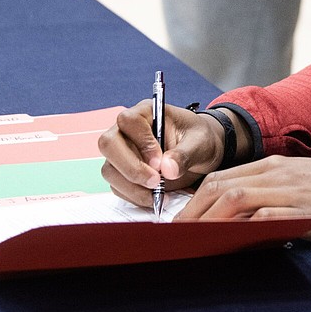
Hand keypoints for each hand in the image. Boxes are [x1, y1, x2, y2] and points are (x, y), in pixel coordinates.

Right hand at [98, 101, 223, 206]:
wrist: (201, 154)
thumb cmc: (200, 139)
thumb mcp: (200, 143)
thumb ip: (184, 154)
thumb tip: (167, 169)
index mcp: (147, 112)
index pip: (129, 121)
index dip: (141, 142)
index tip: (159, 162)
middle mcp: (128, 131)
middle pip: (109, 144)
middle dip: (130, 167)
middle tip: (155, 182)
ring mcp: (122, 152)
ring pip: (110, 169)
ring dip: (132, 186)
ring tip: (159, 194)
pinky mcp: (123, 173)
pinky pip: (118, 186)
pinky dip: (134, 196)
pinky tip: (155, 198)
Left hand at [177, 156, 310, 241]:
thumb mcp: (301, 181)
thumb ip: (271, 192)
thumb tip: (237, 217)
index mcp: (274, 165)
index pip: (223, 177)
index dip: (196, 198)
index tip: (180, 219)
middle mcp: (277, 173)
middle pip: (221, 186)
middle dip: (192, 211)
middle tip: (175, 234)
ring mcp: (290, 191)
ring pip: (235, 199)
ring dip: (208, 220)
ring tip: (192, 240)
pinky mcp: (303, 211)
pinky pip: (264, 218)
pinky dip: (240, 229)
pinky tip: (227, 243)